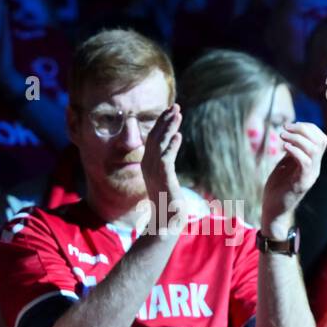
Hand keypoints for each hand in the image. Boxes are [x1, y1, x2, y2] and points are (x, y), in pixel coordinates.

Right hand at [141, 104, 185, 236]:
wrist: (166, 221)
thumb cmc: (168, 202)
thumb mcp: (166, 178)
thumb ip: (167, 164)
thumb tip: (173, 145)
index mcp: (149, 164)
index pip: (153, 139)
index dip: (161, 124)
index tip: (170, 111)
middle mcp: (148, 165)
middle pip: (155, 137)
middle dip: (164, 120)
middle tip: (175, 105)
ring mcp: (154, 172)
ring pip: (160, 144)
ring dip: (169, 128)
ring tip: (178, 114)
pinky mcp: (163, 179)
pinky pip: (166, 159)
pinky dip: (171, 147)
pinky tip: (178, 136)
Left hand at [261, 122, 326, 228]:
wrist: (274, 209)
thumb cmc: (278, 187)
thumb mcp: (286, 164)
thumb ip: (292, 152)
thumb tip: (292, 135)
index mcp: (313, 162)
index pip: (322, 138)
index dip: (308, 127)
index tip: (290, 126)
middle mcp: (315, 168)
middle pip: (321, 141)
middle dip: (303, 129)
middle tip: (284, 129)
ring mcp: (310, 176)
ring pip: (314, 150)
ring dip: (297, 138)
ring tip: (282, 136)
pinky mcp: (302, 183)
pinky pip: (305, 163)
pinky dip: (295, 151)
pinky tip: (283, 148)